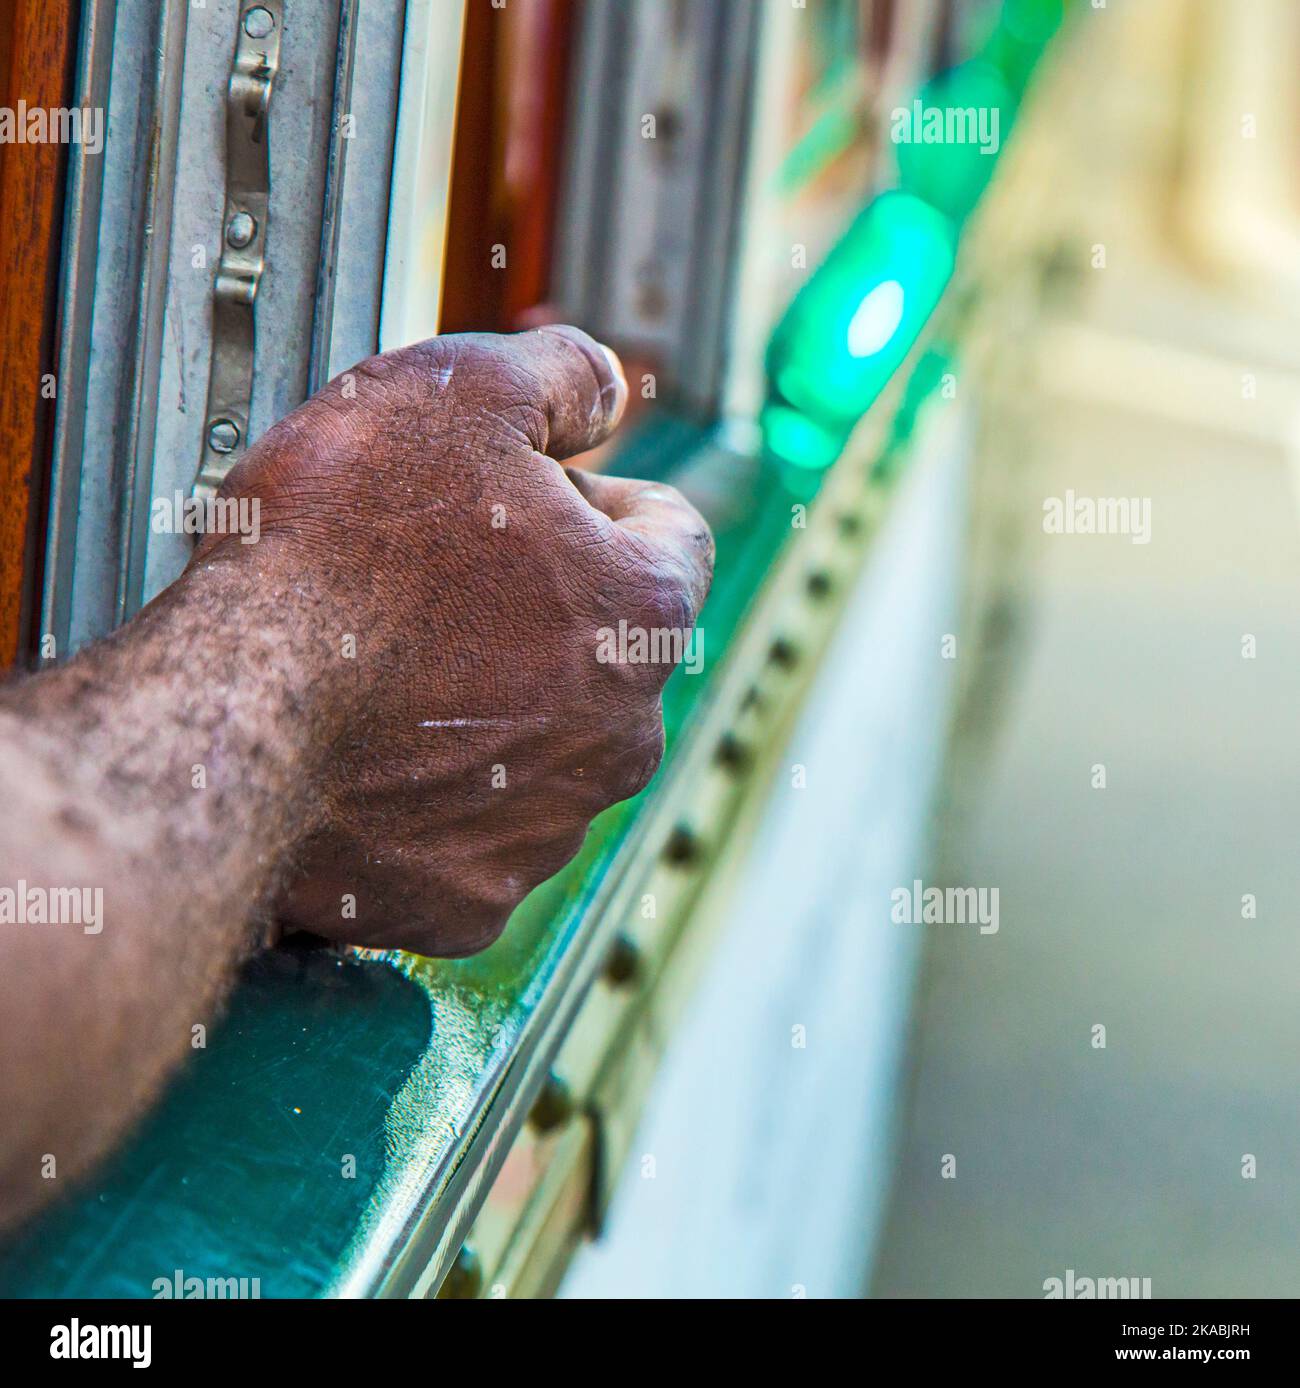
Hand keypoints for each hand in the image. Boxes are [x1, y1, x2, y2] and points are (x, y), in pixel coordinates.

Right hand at [192, 327, 713, 956]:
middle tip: (436, 575)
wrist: (228, 724)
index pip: (671, 536)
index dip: (596, 497)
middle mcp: (623, 735)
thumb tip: (608, 383)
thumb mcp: (456, 395)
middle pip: (603, 646)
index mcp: (643, 615)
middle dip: (538, 603)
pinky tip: (371, 753)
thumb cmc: (335, 564)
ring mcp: (550, 826)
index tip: (535, 497)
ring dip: (488, 701)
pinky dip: (434, 795)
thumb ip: (562, 375)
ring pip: (541, 741)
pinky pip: (471, 830)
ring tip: (391, 663)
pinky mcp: (473, 897)